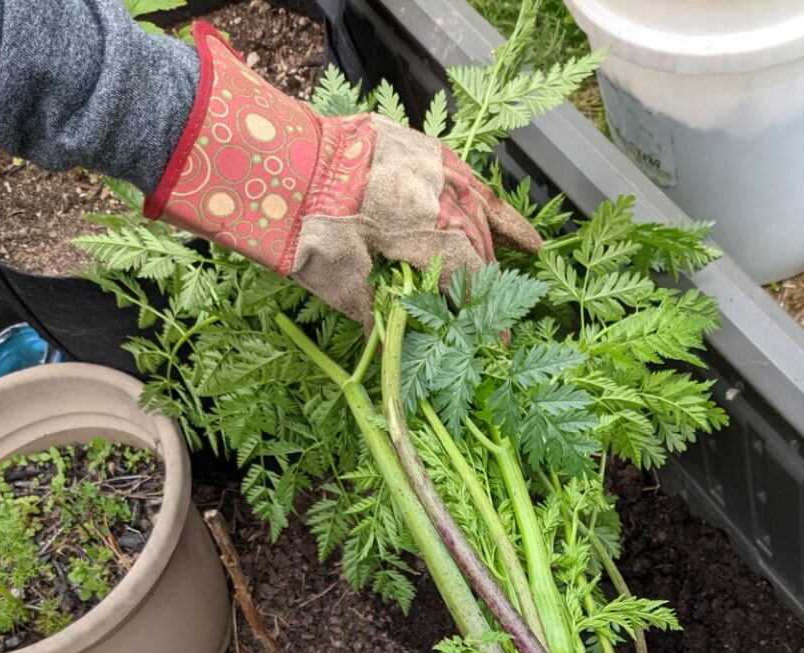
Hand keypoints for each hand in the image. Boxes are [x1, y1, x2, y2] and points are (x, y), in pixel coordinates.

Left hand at [147, 23, 541, 325]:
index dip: (482, 319)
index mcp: (428, 236)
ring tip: (529, 251)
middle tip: (495, 314)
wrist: (274, 162)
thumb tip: (388, 354)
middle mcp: (441, 199)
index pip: (471, 284)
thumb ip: (374, 316)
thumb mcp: (339, 284)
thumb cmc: (306, 228)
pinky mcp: (417, 148)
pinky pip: (463, 174)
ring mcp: (432, 169)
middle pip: (478, 248)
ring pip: (480, 207)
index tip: (492, 347)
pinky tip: (493, 204)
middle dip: (489, 284)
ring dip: (502, 232)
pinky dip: (483, 194)